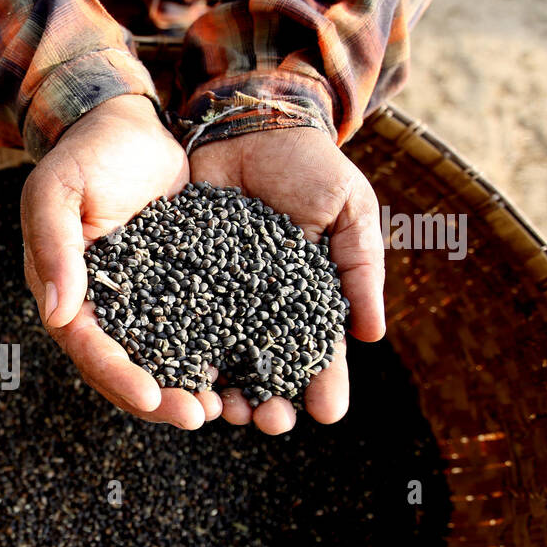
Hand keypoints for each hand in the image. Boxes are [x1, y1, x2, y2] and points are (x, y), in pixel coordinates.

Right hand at [22, 95, 220, 429]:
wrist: (127, 124)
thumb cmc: (85, 154)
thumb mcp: (58, 192)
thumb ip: (55, 248)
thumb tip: (59, 316)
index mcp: (64, 294)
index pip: (87, 349)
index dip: (118, 377)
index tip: (153, 398)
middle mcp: (98, 309)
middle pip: (123, 369)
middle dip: (159, 400)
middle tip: (199, 416)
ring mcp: (138, 302)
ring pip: (159, 360)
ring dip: (186, 388)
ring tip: (222, 409)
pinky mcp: (174, 287)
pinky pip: (191, 330)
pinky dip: (210, 354)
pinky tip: (240, 371)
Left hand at [188, 127, 385, 432]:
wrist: (249, 124)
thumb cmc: (309, 168)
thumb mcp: (349, 213)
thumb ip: (359, 270)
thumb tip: (372, 335)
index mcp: (304, 298)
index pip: (316, 352)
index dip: (322, 383)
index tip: (326, 414)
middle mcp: (258, 307)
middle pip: (263, 367)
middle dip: (269, 400)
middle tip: (269, 423)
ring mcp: (216, 296)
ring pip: (218, 356)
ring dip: (222, 389)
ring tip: (224, 412)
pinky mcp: (176, 278)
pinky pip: (174, 321)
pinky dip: (176, 352)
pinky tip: (178, 377)